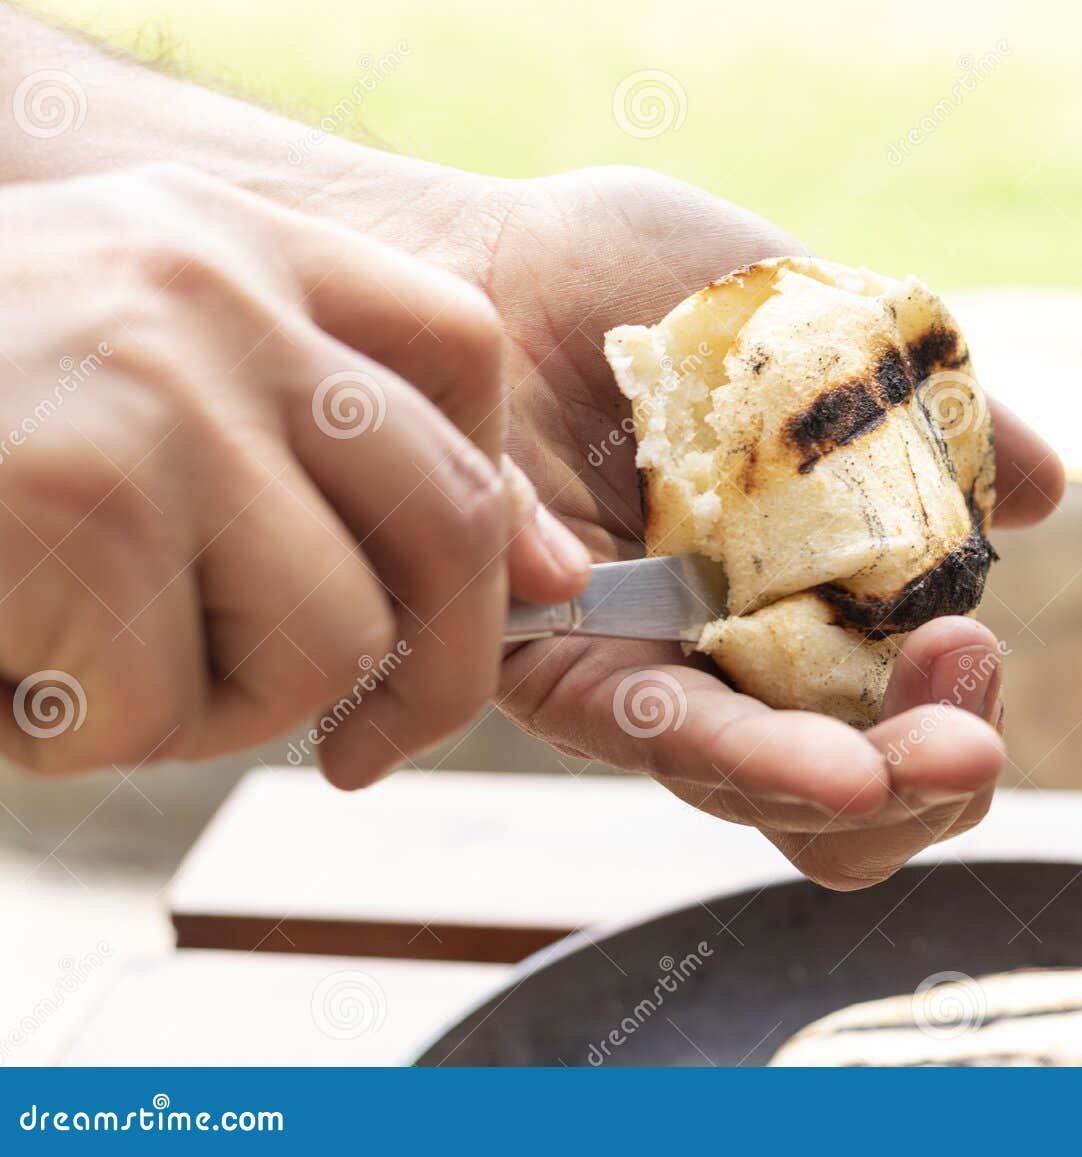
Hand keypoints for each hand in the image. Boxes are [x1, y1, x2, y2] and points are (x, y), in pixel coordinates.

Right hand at [0, 165, 586, 781]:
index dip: (497, 496)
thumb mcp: (141, 378)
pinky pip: (173, 701)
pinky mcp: (81, 498)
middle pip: (445, 510)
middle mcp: (208, 290)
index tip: (496, 593)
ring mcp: (150, 386)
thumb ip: (322, 448)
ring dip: (221, 709)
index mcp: (231, 243)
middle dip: (436, 668)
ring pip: (326, 635)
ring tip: (94, 667)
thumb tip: (538, 566)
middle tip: (364, 749)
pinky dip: (90, 735)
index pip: (457, 351)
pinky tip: (7, 668)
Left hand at [343, 164, 1063, 887]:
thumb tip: (1043, 491)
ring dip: (843, 787)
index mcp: (804, 612)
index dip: (952, 728)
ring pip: (743, 793)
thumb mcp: (827, 338)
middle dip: (923, 783)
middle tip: (966, 713)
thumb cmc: (655, 292)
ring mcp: (635, 671)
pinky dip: (732, 744)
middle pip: (831, 810)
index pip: (896, 733)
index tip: (975, 643)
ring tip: (916, 764)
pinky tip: (834, 756)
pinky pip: (639, 726)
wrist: (503, 250)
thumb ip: (931, 419)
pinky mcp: (543, 659)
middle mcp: (721, 666)